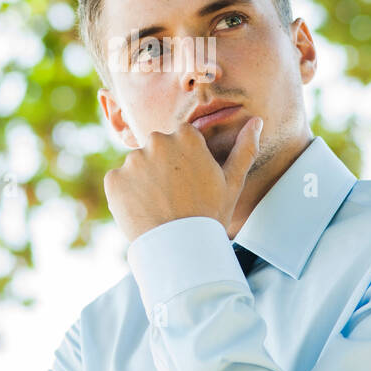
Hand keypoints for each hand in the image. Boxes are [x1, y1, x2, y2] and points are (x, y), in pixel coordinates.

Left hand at [103, 116, 263, 243]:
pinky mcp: (114, 180)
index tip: (190, 181)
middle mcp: (156, 141)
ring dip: (145, 180)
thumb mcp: (232, 182)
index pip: (182, 139)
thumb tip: (256, 122)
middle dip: (164, 166)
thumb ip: (244, 148)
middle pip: (158, 149)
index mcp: (185, 136)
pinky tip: (143, 211)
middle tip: (175, 196)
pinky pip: (119, 182)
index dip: (187, 161)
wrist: (180, 248)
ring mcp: (133, 160)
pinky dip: (127, 194)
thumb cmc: (210, 214)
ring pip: (138, 166)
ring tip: (160, 206)